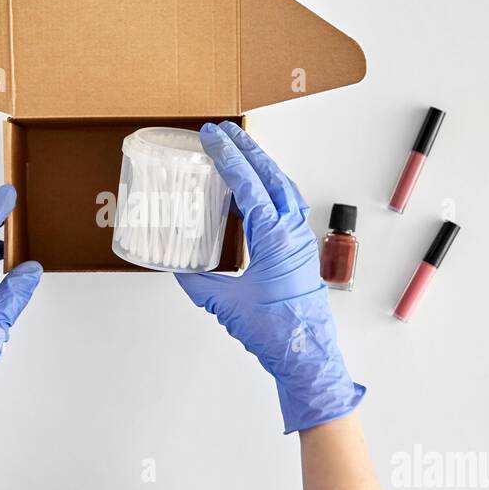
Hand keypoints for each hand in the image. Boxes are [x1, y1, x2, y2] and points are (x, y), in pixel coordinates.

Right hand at [175, 122, 363, 432]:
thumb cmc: (276, 332)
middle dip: (247, 150)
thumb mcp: (227, 305)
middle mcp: (292, 233)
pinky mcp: (300, 253)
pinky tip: (249, 198)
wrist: (307, 357)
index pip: (250, 184)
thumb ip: (200, 284)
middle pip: (271, 176)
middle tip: (224, 132)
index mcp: (276, 237)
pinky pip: (284, 210)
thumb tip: (180, 270)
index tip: (213, 137)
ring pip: (282, 190)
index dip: (229, 157)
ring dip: (260, 168)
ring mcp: (300, 241)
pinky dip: (267, 194)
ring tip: (238, 153)